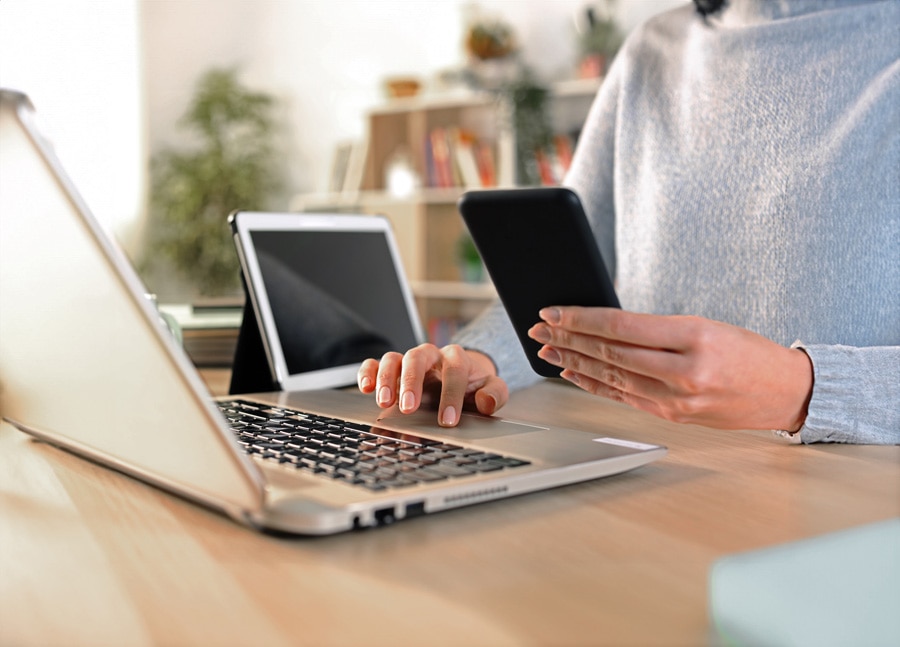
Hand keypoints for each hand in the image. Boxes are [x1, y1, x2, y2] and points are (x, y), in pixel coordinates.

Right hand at [357, 344, 508, 426]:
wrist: (461, 372)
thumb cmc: (473, 383)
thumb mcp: (491, 387)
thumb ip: (495, 393)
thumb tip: (485, 402)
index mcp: (456, 358)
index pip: (454, 371)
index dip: (451, 395)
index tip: (447, 420)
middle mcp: (430, 355)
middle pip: (417, 358)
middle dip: (411, 383)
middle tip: (408, 408)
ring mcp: (409, 361)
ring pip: (393, 358)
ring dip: (386, 379)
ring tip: (384, 402)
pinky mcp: (393, 369)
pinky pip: (375, 363)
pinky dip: (368, 373)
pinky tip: (365, 388)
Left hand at [528, 307, 812, 430]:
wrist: (786, 392)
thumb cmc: (748, 351)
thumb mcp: (706, 325)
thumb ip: (656, 328)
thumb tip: (602, 325)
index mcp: (694, 338)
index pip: (621, 327)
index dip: (580, 319)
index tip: (552, 311)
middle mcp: (684, 372)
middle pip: (610, 353)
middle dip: (567, 340)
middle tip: (538, 329)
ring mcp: (677, 400)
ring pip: (612, 378)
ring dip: (574, 363)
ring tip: (547, 350)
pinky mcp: (673, 417)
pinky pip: (624, 398)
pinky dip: (595, 385)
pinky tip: (573, 375)